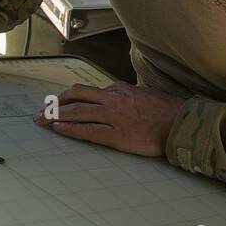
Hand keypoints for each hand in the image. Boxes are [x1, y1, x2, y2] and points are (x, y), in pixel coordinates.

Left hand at [33, 81, 186, 157]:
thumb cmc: (168, 111)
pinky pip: (87, 130)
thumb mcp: (146, 95)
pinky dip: (70, 130)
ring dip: (56, 116)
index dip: (69, 97)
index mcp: (120, 90)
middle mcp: (113, 99)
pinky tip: (59, 130)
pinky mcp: (117, 135)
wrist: (183, 123)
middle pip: (76, 95)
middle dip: (55, 103)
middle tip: (42, 111)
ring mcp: (114, 116)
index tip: (58, 103)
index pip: (89, 91)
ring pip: (77, 111)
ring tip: (42, 120)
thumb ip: (129, 94)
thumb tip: (119, 93)